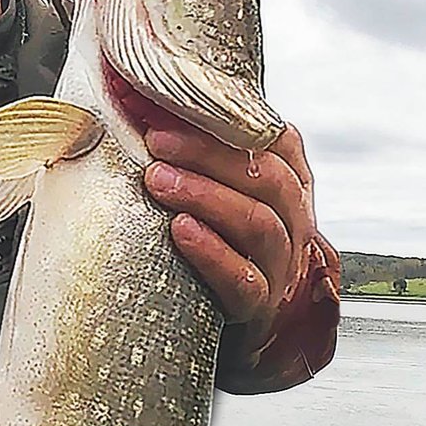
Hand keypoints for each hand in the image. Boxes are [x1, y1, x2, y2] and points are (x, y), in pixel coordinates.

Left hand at [143, 124, 322, 349]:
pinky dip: (212, 252)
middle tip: (155, 139)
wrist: (235, 325)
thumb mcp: (221, 194)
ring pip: (258, 223)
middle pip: (265, 176)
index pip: (266, 136)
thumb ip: (197, 154)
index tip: (165, 100)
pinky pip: (243, 279)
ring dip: (205, 195)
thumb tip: (134, 104)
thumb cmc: (220, 245)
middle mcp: (291, 220)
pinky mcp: (258, 308)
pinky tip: (180, 231)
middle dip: (207, 152)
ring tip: (157, 180)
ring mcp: (280, 266)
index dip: (218, 116)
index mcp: (286, 182)